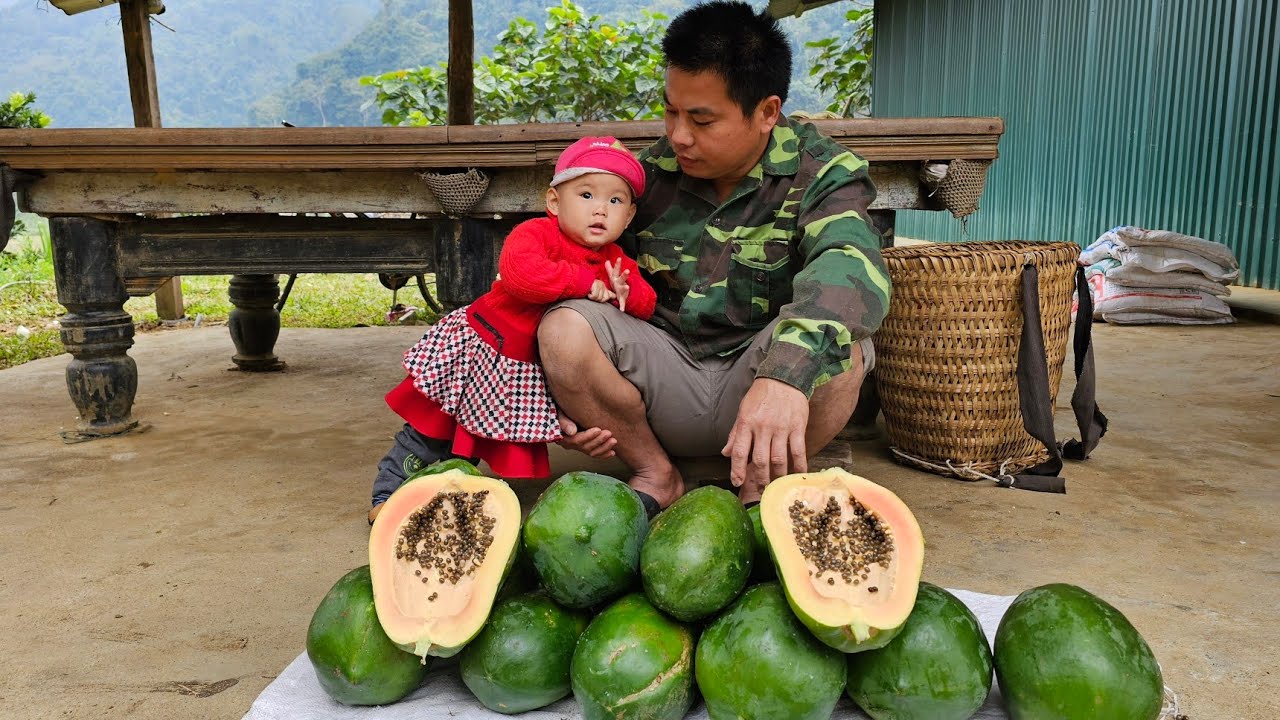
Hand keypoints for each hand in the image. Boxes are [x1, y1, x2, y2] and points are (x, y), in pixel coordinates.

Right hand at [556, 410, 616, 458]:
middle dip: (598, 441)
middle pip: (585, 447)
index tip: (598, 429)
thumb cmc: (562, 408)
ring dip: (604, 447)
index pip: (575, 440)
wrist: (566, 407)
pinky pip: (595, 453)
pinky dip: (604, 454)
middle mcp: (569, 444)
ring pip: (591, 452)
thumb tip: (572, 432)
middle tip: (609, 433)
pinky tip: (612, 452)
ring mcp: (578, 446)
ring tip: (613, 441)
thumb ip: (564, 421)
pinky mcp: (586, 446)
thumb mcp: (560, 411)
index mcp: (562, 437)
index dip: (588, 436)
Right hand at [587, 279, 616, 303]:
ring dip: (593, 298)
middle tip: (593, 295)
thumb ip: (606, 294)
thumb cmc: (586, 289)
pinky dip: (590, 296)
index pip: (612, 294)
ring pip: (599, 298)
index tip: (614, 298)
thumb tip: (615, 296)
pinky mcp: (596, 285)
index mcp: (604, 287)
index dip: (613, 297)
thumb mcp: (596, 292)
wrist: (578, 282)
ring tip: (590, 292)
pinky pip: (594, 296)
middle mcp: (603, 285)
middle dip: (598, 299)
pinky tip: (588, 292)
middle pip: (604, 299)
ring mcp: (600, 284)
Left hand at [605, 259, 630, 313]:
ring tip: (627, 286)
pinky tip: (621, 309)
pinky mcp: (622, 298)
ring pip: (624, 288)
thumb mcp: (613, 276)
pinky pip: (622, 302)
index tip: (619, 258)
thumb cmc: (617, 284)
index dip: (618, 264)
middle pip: (623, 278)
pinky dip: (622, 306)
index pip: (617, 270)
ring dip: (625, 287)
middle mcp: (621, 283)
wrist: (624, 294)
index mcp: (617, 278)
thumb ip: (610, 269)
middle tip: (627, 270)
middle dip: (625, 274)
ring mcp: (623, 290)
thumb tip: (606, 261)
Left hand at [721, 378, 808, 492]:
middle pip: (759, 460)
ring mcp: (781, 428)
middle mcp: (763, 427)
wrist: (784, 377)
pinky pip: (798, 451)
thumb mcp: (743, 411)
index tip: (737, 482)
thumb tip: (725, 453)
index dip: (737, 469)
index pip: (738, 451)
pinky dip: (798, 466)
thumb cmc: (761, 395)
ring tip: (776, 485)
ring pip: (779, 459)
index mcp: (746, 423)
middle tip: (761, 489)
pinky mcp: (797, 427)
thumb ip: (735, 433)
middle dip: (759, 478)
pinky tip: (798, 475)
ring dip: (777, 476)